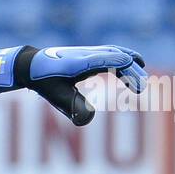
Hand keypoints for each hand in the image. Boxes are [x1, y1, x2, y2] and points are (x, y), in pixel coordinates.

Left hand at [0, 44, 147, 125]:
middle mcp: (85, 53)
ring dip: (130, 63)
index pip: (105, 60)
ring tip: (144, 75)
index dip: (122, 68)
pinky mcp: (90, 54)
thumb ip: (73, 107)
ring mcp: (88, 51)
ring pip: (114, 52)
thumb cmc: (43, 82)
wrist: (31, 65)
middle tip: (142, 87)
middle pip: (114, 56)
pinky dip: (123, 57)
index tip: (135, 78)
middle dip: (130, 70)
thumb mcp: (56, 96)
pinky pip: (111, 52)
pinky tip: (131, 63)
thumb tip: (87, 121)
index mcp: (77, 62)